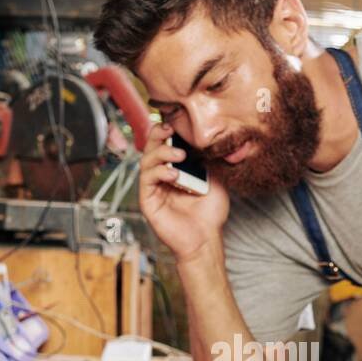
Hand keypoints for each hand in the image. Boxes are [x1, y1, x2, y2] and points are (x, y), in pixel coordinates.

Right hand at [138, 123, 229, 262]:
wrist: (206, 239)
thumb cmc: (210, 213)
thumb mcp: (215, 179)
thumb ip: (208, 159)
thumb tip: (210, 137)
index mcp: (175, 169)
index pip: (165, 144)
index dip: (167, 130)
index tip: (176, 122)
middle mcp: (161, 176)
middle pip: (151, 148)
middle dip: (158, 134)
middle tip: (170, 129)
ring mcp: (153, 188)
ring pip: (146, 161)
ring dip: (162, 154)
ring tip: (180, 156)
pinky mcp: (148, 201)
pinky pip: (146, 180)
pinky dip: (159, 172)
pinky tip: (173, 175)